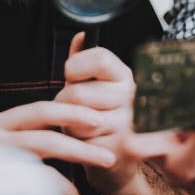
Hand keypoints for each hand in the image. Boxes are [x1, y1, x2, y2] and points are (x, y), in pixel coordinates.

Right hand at [0, 99, 116, 194]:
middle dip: (78, 119)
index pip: (39, 109)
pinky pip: (38, 177)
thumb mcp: (6, 154)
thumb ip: (30, 143)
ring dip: (80, 151)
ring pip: (44, 143)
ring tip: (106, 159)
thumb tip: (71, 135)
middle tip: (104, 123)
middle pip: (43, 116)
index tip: (98, 116)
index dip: (70, 109)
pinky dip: (63, 187)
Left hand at [55, 32, 140, 194]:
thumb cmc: (100, 116)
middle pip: (77, 92)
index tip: (73, 74)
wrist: (117, 159)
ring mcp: (127, 123)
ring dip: (70, 124)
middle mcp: (130, 96)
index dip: (76, 66)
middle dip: (64, 102)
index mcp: (124, 75)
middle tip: (73, 107)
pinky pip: (80, 142)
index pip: (99, 58)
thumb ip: (83, 59)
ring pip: (76, 119)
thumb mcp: (92, 85)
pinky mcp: (119, 148)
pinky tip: (88, 142)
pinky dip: (76, 144)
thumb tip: (80, 35)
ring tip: (81, 125)